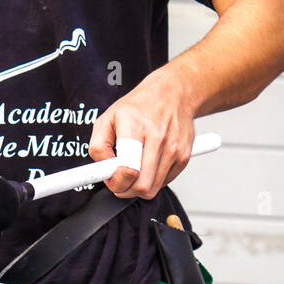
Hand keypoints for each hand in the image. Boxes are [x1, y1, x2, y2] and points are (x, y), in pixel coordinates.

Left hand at [88, 66, 195, 198]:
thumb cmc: (140, 107)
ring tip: (133, 171)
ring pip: (152, 190)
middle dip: (125, 189)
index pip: (127, 168)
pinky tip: (148, 165)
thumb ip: (99, 146)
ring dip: (138, 187)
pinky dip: (153, 181)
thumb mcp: (108, 118)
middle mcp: (157, 137)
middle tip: (120, 179)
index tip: (111, 179)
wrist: (173, 93)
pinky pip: (164, 183)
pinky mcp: (184, 156)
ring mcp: (173, 148)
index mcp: (134, 126)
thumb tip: (103, 170)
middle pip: (141, 185)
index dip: (116, 182)